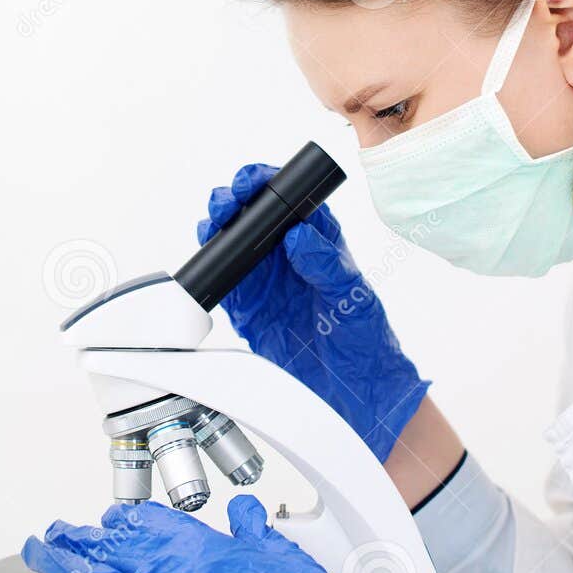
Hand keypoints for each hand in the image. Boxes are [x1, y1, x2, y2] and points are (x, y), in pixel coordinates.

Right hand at [199, 163, 428, 461]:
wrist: (354, 392)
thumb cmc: (365, 338)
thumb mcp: (352, 294)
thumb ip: (325, 263)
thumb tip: (299, 234)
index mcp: (318, 240)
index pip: (289, 199)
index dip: (267, 182)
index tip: (254, 181)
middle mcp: (288, 254)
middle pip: (252, 213)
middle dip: (235, 198)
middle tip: (230, 200)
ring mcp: (266, 280)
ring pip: (232, 241)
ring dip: (218, 225)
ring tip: (215, 220)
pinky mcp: (248, 308)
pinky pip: (223, 279)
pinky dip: (210, 263)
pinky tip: (207, 251)